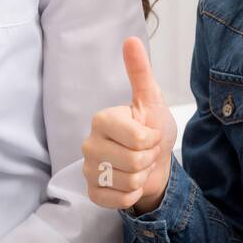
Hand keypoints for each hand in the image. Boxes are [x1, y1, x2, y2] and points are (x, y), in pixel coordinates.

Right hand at [82, 37, 176, 213]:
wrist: (155, 163)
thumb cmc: (151, 130)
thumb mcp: (150, 100)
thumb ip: (140, 72)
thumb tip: (131, 40)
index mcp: (101, 119)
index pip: (138, 139)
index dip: (152, 140)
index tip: (149, 134)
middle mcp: (89, 144)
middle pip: (134, 162)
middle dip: (148, 159)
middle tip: (145, 152)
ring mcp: (88, 169)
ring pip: (129, 182)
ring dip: (142, 177)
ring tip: (138, 166)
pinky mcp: (92, 192)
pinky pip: (119, 201)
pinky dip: (132, 196)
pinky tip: (129, 184)